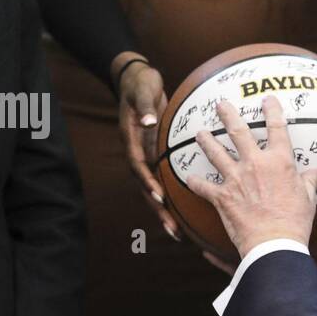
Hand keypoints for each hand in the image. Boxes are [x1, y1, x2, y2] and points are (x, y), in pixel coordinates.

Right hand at [113, 54, 175, 240]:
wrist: (136, 82)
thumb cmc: (140, 85)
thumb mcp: (142, 91)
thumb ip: (146, 107)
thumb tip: (150, 123)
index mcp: (132, 141)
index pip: (138, 166)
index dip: (148, 182)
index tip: (160, 196)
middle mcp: (137, 154)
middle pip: (145, 187)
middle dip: (158, 209)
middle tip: (172, 229)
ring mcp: (145, 158)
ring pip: (153, 190)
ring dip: (164, 211)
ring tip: (178, 233)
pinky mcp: (154, 159)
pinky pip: (163, 182)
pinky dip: (172, 199)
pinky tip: (184, 214)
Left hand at [185, 96, 316, 258]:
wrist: (274, 243)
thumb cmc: (295, 222)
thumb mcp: (308, 199)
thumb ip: (311, 181)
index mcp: (279, 162)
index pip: (276, 128)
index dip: (272, 111)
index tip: (268, 99)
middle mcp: (255, 164)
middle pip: (238, 132)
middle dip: (227, 115)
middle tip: (220, 104)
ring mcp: (236, 179)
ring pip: (216, 153)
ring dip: (206, 141)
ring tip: (200, 133)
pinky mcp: (222, 197)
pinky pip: (203, 187)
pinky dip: (196, 182)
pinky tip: (189, 178)